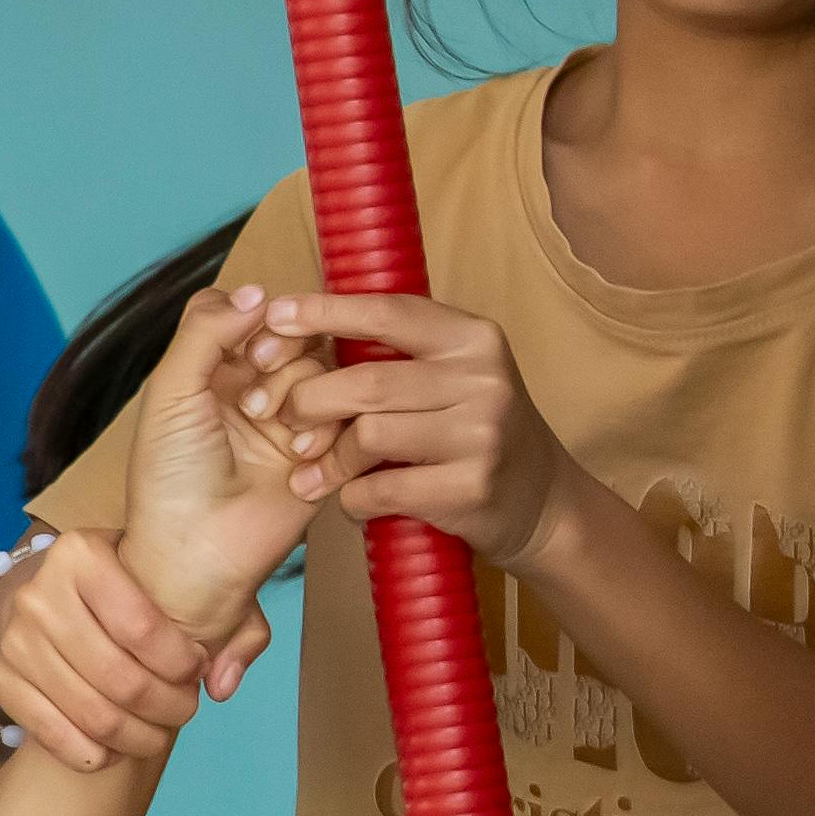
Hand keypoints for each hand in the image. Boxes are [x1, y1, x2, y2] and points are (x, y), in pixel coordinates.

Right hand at [0, 529, 273, 771]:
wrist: (55, 592)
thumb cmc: (131, 589)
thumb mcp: (181, 583)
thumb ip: (231, 625)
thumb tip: (223, 684)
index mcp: (81, 555)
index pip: (141, 627)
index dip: (180, 664)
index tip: (198, 671)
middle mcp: (39, 593)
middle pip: (118, 677)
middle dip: (165, 706)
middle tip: (183, 711)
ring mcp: (14, 637)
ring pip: (90, 711)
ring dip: (135, 736)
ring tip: (158, 735)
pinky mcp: (0, 675)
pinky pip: (48, 731)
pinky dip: (88, 753)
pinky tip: (114, 753)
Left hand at [120, 287, 331, 642]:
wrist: (197, 554)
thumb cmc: (169, 479)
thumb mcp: (171, 393)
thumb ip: (204, 332)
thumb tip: (257, 290)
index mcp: (210, 368)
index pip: (250, 310)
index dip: (258, 317)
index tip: (252, 345)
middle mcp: (252, 386)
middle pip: (296, 333)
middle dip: (285, 355)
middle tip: (259, 398)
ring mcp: (289, 417)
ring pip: (325, 368)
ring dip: (303, 394)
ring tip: (274, 433)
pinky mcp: (321, 450)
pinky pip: (347, 413)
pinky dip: (325, 429)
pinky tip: (298, 459)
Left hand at [242, 288, 583, 569]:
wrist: (540, 504)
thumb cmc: (471, 431)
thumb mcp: (451, 375)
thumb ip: (394, 350)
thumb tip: (300, 320)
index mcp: (471, 338)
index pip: (387, 311)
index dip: (325, 311)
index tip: (274, 315)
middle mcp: (482, 378)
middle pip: (366, 381)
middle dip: (308, 399)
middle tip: (282, 417)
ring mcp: (481, 435)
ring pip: (368, 435)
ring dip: (328, 458)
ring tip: (313, 472)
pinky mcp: (470, 489)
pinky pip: (380, 489)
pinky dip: (352, 498)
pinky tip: (353, 500)